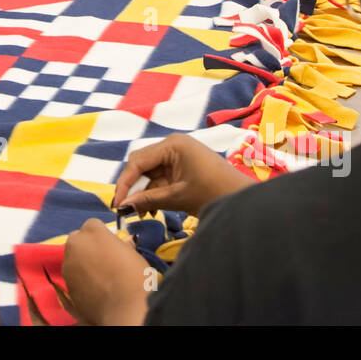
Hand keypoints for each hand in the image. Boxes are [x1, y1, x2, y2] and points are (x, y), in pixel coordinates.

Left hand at [63, 219, 151, 324]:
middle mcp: (75, 243)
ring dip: (81, 262)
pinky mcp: (65, 283)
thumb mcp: (133, 255)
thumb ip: (122, 245)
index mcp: (92, 230)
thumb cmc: (134, 276)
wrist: (124, 307)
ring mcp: (68, 263)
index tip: (110, 246)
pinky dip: (79, 278)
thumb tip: (124, 242)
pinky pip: (72, 275)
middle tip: (102, 260)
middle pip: (78, 239)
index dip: (102, 236)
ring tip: (98, 277)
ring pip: (73, 258)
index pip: (93, 225)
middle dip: (87, 246)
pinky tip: (93, 288)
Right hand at [113, 133, 253, 217]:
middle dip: (133, 187)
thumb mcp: (178, 197)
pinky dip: (154, 193)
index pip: (138, 161)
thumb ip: (148, 199)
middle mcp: (173, 146)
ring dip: (143, 193)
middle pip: (141, 165)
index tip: (117, 204)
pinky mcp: (182, 168)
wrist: (243, 201)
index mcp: (173, 145)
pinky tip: (150, 209)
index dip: (125, 183)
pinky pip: (160, 179)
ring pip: (149, 174)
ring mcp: (178, 156)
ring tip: (140, 214)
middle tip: (125, 209)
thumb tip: (123, 206)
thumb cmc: (214, 193)